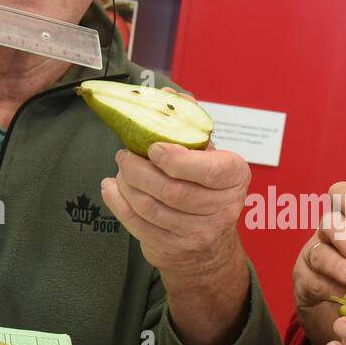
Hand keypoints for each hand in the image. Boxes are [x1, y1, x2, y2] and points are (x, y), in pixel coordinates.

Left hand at [101, 114, 252, 344]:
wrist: (210, 244)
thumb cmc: (205, 185)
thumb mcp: (208, 153)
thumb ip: (189, 124)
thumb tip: (168, 96)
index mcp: (234, 176)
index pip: (208, 171)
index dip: (177, 160)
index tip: (154, 148)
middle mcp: (223, 208)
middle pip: (173, 191)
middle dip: (140, 171)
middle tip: (123, 155)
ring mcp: (198, 234)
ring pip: (152, 208)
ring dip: (128, 186)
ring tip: (121, 170)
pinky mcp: (173, 248)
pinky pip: (138, 225)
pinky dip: (118, 204)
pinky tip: (111, 188)